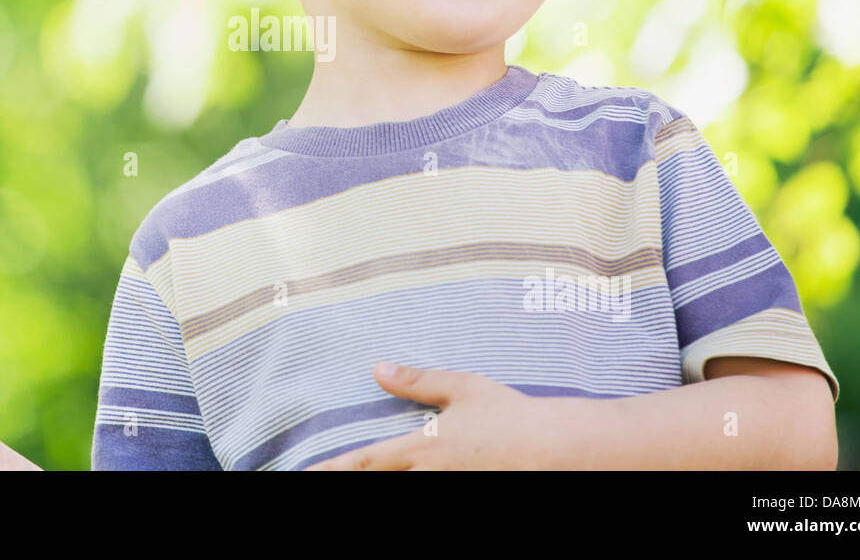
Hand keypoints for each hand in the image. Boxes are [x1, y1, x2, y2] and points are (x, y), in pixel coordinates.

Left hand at [303, 361, 546, 469]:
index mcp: (423, 448)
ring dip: (381, 480)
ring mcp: (449, 487)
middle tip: (316, 476)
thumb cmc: (509, 414)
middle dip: (351, 478)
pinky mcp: (465, 489)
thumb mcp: (461, 388)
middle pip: (378, 483)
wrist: (553, 447)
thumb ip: (418, 381)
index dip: (332, 469)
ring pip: (402, 489)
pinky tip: (404, 474)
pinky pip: (431, 490)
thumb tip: (379, 369)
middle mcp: (430, 476)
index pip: (365, 462)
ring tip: (358, 471)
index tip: (306, 473)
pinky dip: (411, 480)